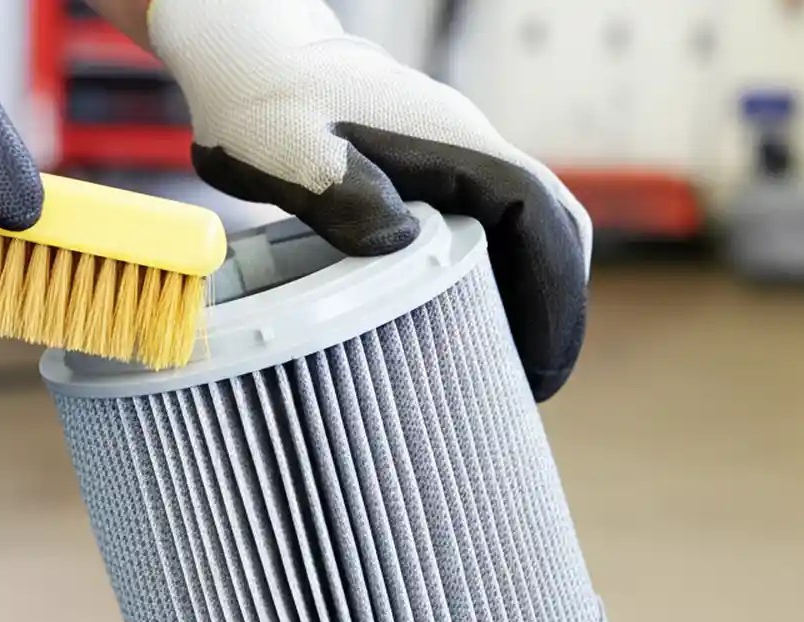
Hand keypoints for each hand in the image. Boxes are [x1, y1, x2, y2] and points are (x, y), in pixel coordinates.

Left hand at [149, 0, 591, 399]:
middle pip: (548, 227)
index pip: (538, 217)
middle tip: (530, 383)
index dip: (553, 293)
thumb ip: (340, 192)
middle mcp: (467, 149)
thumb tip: (401, 242)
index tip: (541, 364)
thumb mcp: (287, 149)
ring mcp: (451, 160)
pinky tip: (461, 321)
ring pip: (522, 227)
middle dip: (553, 304)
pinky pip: (485, 226)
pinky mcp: (427, 174)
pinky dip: (494, 276)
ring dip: (527, 292)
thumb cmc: (262, 101)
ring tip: (504, 365)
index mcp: (452, 144)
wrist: (250, 55)